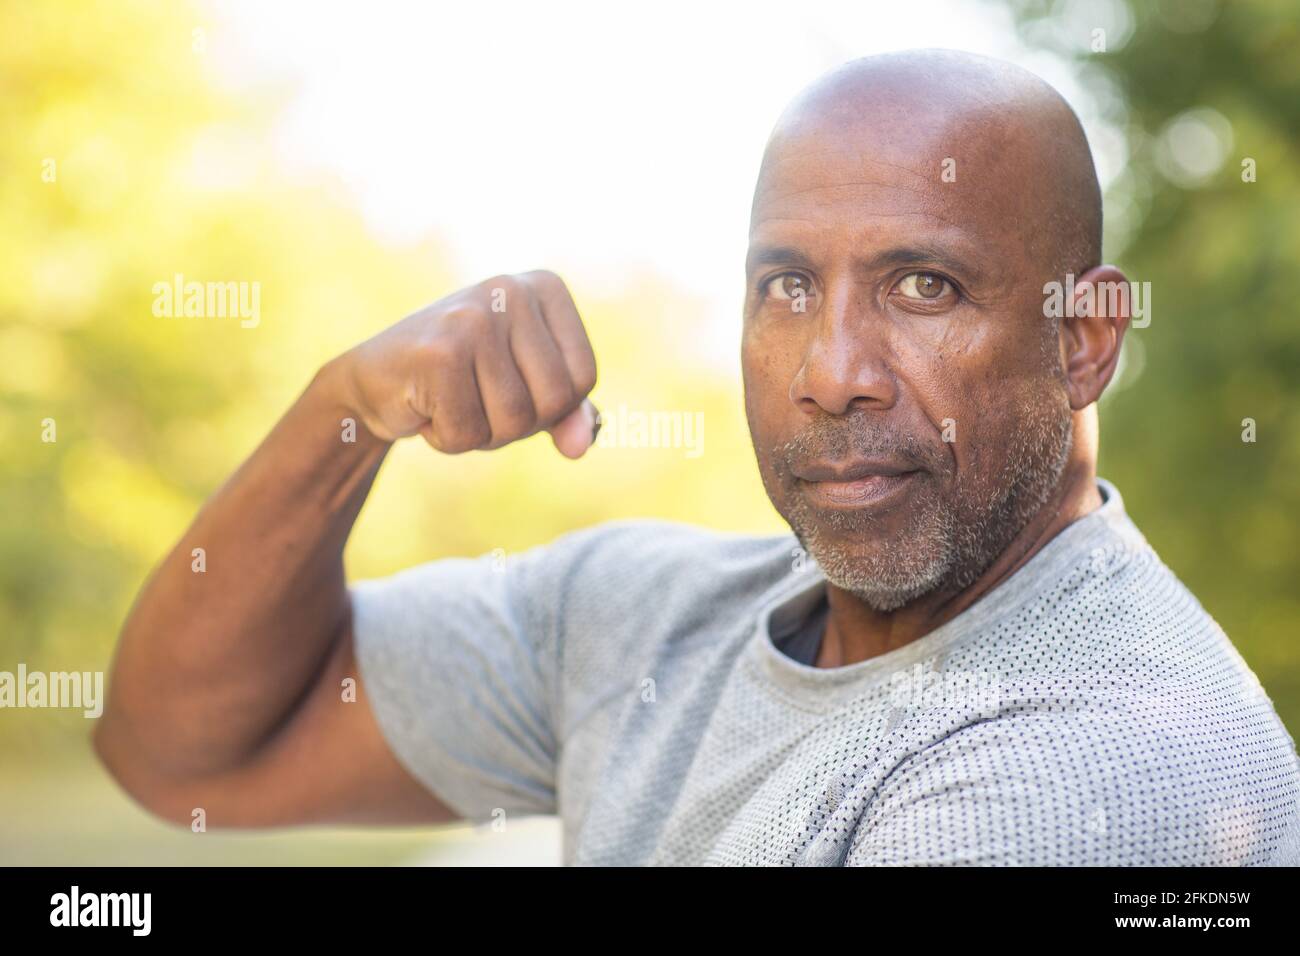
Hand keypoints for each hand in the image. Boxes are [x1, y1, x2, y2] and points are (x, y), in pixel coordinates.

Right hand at [338, 270, 599, 457]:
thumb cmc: (461, 381)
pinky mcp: (438, 353)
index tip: (505, 385)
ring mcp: (474, 319)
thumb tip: (582, 444)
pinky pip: (468, 433)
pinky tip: (423, 406)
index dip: (549, 407)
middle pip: (553, 401)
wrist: (373, 380)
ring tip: (448, 400)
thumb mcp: (525, 390)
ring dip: (479, 433)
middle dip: (515, 424)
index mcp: (544, 288)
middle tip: (473, 398)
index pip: (583, 378)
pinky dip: (446, 438)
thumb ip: (567, 413)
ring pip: (514, 422)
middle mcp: (511, 291)